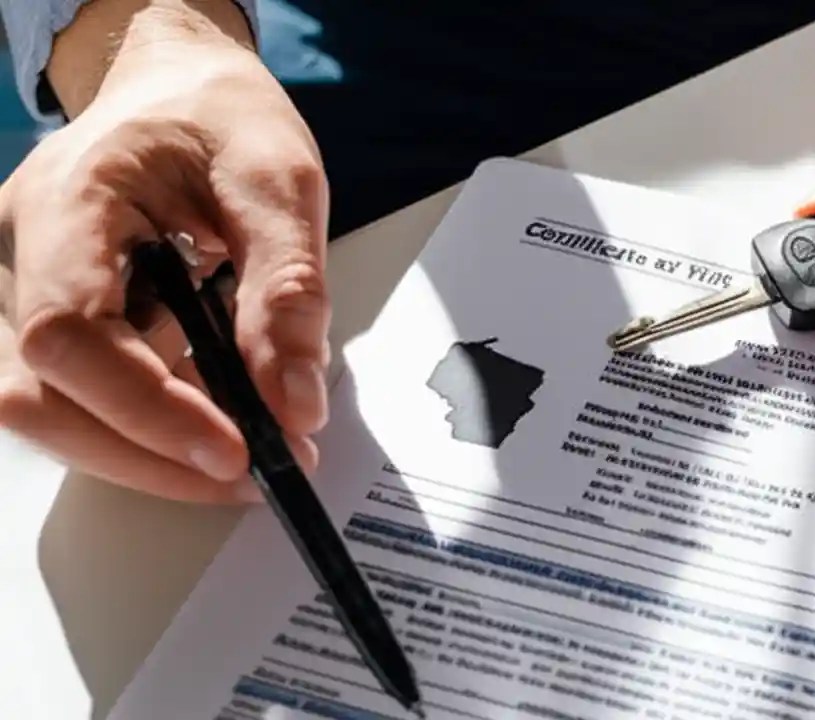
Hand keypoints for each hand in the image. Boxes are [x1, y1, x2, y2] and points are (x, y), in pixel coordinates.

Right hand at [0, 3, 327, 502]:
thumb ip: (288, 291)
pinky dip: (142, 427)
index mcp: (70, 200)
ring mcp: (23, 284)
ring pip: (45, 406)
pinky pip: (73, 393)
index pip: (69, 331)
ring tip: (241, 459)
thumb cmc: (219, 114)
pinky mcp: (53, 312)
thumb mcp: (280, 181)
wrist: (178, 84)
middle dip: (148, 454)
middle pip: (40, 391)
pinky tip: (211, 425)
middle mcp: (21, 249)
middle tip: (251, 475)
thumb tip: (295, 401)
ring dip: (142, 453)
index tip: (231, 449)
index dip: (144, 407)